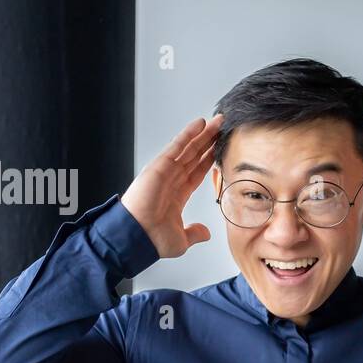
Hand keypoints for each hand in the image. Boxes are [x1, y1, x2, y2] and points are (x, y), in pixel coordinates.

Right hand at [121, 114, 222, 258]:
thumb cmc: (153, 241)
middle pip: (195, 156)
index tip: (219, 150)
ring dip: (203, 134)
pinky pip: (177, 146)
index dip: (209, 160)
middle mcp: (172, 180)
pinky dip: (189, 133)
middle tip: (222, 128)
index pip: (197, 172)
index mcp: (177, 195)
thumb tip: (205, 233)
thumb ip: (195, 233)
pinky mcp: (160, 166)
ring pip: (189, 148)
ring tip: (217, 121)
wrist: (140, 238)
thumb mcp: (182, 239)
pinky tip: (201, 123)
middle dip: (209, 142)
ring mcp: (166, 171)